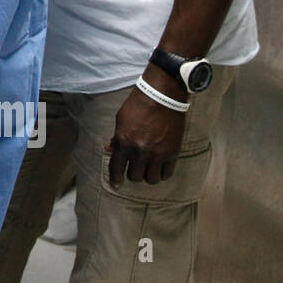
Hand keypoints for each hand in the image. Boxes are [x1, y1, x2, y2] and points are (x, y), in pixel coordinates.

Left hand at [107, 69, 186, 186]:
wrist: (162, 97)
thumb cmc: (138, 106)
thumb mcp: (121, 120)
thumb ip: (116, 138)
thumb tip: (110, 150)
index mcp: (124, 142)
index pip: (117, 168)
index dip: (115, 179)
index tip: (116, 185)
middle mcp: (140, 151)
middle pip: (135, 177)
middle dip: (133, 174)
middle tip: (135, 168)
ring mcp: (157, 153)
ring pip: (151, 179)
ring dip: (148, 175)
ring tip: (148, 168)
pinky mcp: (172, 153)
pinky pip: (166, 174)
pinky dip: (162, 173)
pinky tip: (160, 168)